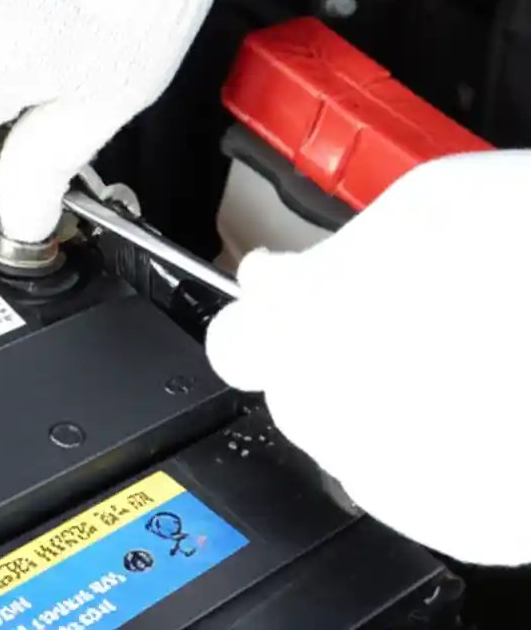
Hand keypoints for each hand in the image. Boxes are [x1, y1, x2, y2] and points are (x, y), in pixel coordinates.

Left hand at [206, 151, 530, 565]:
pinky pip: (425, 485)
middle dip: (331, 354)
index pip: (239, 339)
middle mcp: (329, 413)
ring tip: (467, 355)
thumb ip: (334, 255)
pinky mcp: (463, 524)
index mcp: (298, 329)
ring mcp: (394, 478)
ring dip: (388, 402)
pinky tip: (491, 404)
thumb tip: (283, 278)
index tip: (296, 297)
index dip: (271, 315)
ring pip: (360, 442)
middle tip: (402, 314)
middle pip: (300, 392)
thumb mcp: (425, 205)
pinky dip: (443, 449)